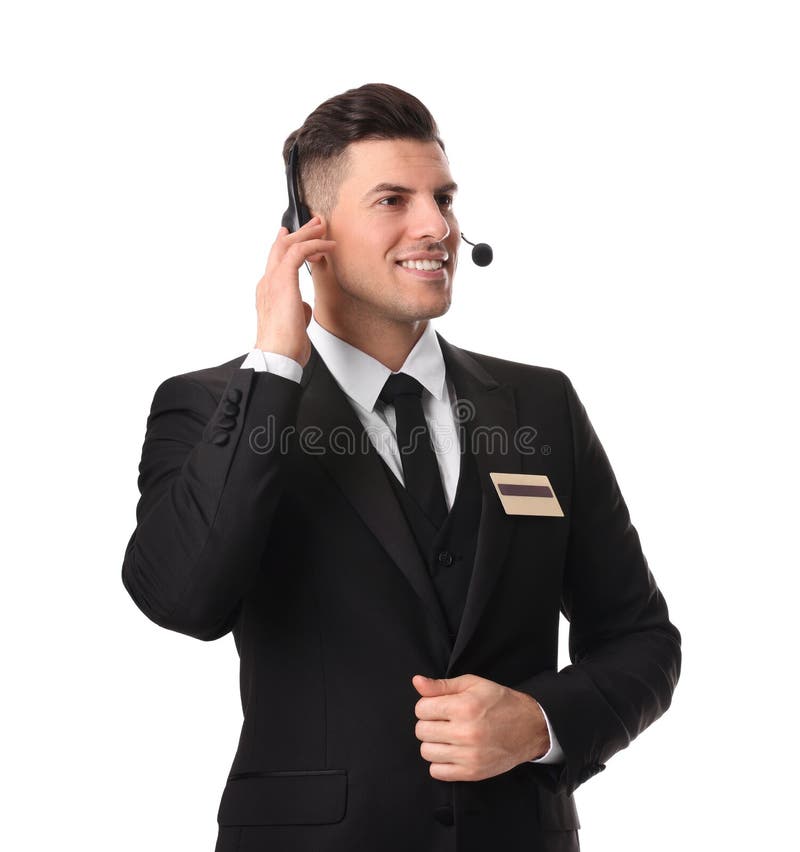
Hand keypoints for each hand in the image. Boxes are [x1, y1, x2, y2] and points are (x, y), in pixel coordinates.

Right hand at [254, 216, 335, 366]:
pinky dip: (314, 245)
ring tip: (322, 227)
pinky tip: (327, 246)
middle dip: (299, 232)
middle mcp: (267, 282)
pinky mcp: (283, 281)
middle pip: (280, 247)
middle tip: (315, 223)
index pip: (276, 261)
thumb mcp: (293, 324)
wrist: (278, 355)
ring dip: (308, 233)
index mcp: (267, 292)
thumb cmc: (285, 346)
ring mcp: (273, 280)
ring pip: (288, 244)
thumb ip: (296, 310)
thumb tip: (303, 306)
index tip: (299, 235)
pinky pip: (298, 252)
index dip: (288, 244)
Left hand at [412, 673, 549, 781]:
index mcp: (464, 707)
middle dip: (429, 723)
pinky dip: (440, 762)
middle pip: (421, 730)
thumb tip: (417, 682)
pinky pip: (437, 772)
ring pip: (426, 751)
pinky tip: (451, 751)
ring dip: (433, 742)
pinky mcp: (472, 772)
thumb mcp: (472, 684)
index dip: (427, 705)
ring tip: (448, 735)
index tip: (439, 706)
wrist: (529, 727)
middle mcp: (465, 732)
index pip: (421, 709)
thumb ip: (441, 685)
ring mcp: (468, 755)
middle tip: (444, 720)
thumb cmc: (499, 702)